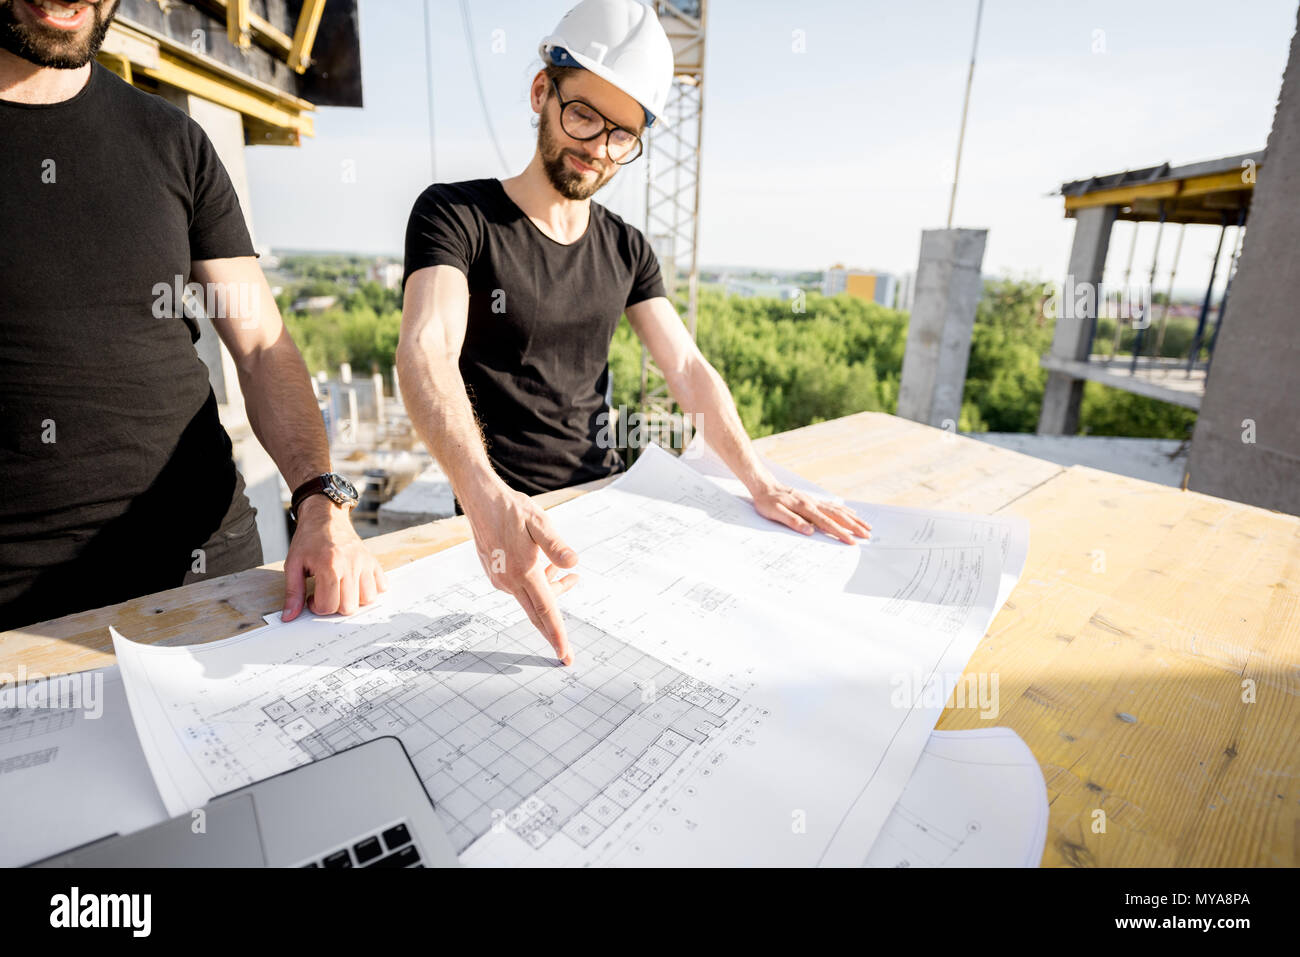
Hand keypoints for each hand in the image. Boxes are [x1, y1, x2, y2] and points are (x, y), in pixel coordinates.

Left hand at [282, 495, 388, 620]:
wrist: (325, 516)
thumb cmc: (308, 540)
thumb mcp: (293, 564)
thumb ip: (292, 592)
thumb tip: (289, 616)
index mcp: (329, 565)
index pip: (328, 605)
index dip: (317, 607)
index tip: (311, 598)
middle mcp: (350, 564)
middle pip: (349, 607)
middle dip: (335, 606)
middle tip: (325, 593)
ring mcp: (364, 562)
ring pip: (368, 599)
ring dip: (353, 600)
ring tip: (341, 589)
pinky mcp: (373, 561)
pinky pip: (381, 586)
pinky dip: (370, 590)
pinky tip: (356, 584)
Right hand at [463, 481, 579, 664]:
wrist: (481, 500)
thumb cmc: (512, 510)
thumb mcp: (540, 523)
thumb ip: (556, 546)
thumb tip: (573, 563)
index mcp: (523, 573)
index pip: (546, 611)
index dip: (557, 635)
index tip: (564, 656)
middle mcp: (509, 581)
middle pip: (538, 612)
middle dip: (554, 631)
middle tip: (567, 651)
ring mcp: (500, 579)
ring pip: (532, 597)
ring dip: (552, 590)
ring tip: (572, 576)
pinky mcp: (495, 573)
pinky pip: (522, 587)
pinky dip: (538, 582)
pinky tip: (546, 566)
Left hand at [750, 480, 871, 544]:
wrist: (765, 486)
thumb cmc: (767, 501)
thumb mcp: (774, 513)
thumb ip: (792, 521)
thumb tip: (809, 531)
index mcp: (805, 508)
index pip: (826, 523)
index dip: (840, 533)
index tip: (851, 541)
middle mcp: (813, 504)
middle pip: (838, 516)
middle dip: (854, 526)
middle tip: (867, 536)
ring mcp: (814, 501)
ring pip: (839, 510)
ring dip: (853, 519)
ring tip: (866, 526)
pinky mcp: (813, 501)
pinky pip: (833, 506)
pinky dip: (844, 510)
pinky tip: (851, 513)